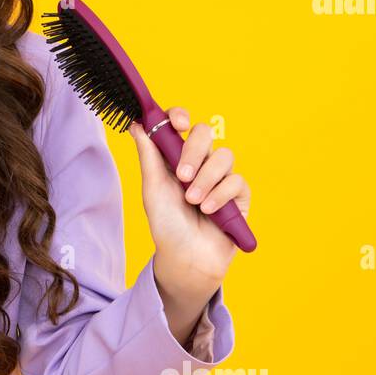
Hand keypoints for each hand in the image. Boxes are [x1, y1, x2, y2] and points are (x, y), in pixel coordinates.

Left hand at [130, 108, 250, 304]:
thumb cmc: (167, 225)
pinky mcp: (239, 194)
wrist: (186, 258)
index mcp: (176, 157)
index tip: (178, 124)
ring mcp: (221, 177)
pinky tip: (209, 211)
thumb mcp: (152, 189)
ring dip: (206, 179)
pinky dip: (220, 195)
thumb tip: (136, 123)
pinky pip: (236, 181)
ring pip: (224, 156)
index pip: (181, 124)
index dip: (180, 116)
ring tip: (193, 202)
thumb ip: (148, 156)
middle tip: (182, 175)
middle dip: (194, 152)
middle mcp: (200, 162)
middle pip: (205, 132)